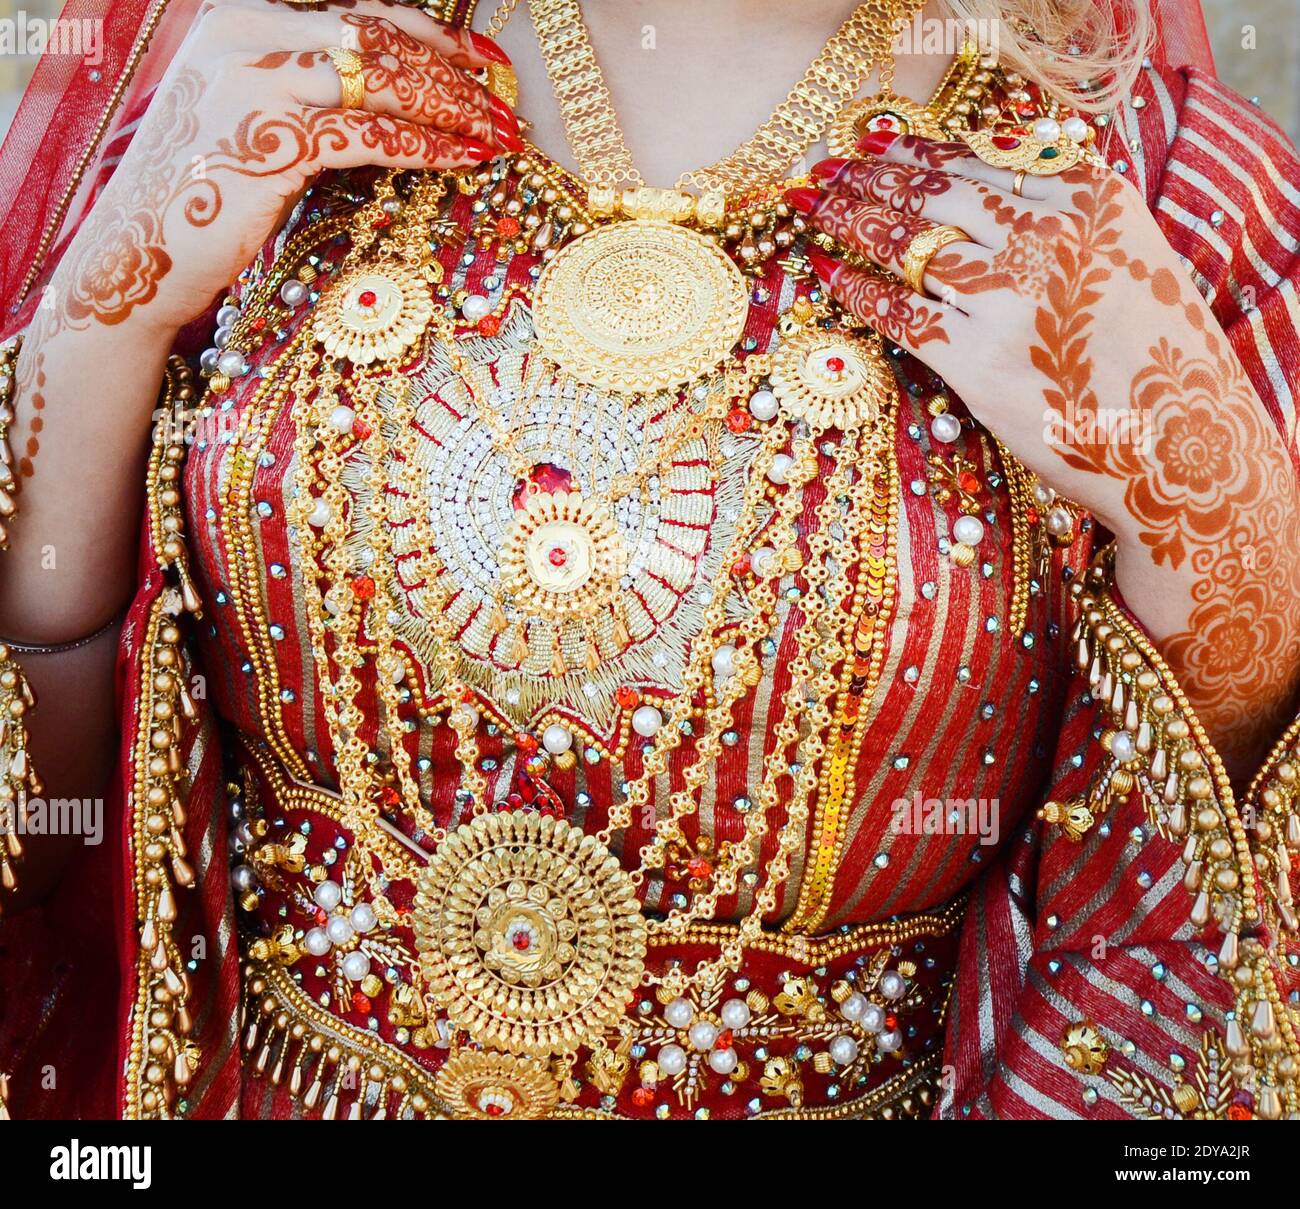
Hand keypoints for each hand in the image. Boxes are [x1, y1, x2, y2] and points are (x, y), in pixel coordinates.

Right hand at [41, 0, 518, 338]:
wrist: (137, 255)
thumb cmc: (201, 195)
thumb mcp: (253, 121)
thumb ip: (310, 95)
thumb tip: (395, 101)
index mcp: (243, 18)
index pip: (362, 15)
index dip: (435, 35)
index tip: (487, 61)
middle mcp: (245, 32)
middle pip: (380, 41)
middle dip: (456, 76)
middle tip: (508, 108)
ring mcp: (255, 81)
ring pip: (382, 80)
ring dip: (452, 109)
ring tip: (500, 136)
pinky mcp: (270, 139)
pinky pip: (368, 134)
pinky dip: (424, 146)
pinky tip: (462, 159)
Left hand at [789, 132, 1299, 764]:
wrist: (1178, 438)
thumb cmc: (1152, 350)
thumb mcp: (1124, 252)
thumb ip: (1061, 215)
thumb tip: (979, 191)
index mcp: (1085, 196)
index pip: (977, 159)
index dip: (914, 153)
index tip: (876, 148)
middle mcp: (1042, 234)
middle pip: (933, 193)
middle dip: (872, 180)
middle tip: (828, 177)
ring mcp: (1005, 298)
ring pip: (908, 246)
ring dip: (855, 224)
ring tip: (820, 214)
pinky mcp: (976, 360)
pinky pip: (901, 313)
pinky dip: (861, 291)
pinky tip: (834, 275)